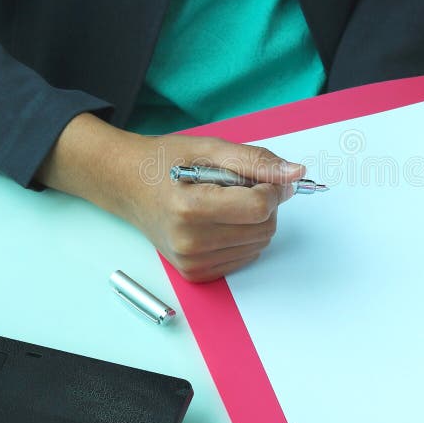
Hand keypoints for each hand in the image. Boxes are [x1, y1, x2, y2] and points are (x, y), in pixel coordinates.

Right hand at [36, 114, 304, 281]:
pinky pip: (245, 256)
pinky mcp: (196, 274)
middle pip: (264, 227)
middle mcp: (190, 242)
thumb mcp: (209, 148)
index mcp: (190, 209)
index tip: (263, 176)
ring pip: (259, 243)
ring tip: (223, 201)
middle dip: (263, 203)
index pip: (259, 207)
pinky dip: (243, 236)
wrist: (128, 186)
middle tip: (237, 186)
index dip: (272, 188)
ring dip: (254, 220)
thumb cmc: (164, 163)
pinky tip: (219, 220)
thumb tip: (295, 174)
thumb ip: (255, 161)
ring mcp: (192, 262)